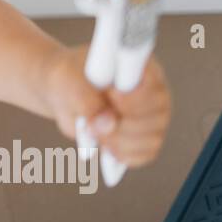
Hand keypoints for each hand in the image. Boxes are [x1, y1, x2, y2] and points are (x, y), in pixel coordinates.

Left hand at [43, 43, 171, 168]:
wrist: (66, 89)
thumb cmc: (70, 78)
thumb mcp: (71, 83)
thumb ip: (88, 101)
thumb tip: (109, 125)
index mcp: (142, 68)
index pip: (153, 86)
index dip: (134, 99)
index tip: (110, 97)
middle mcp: (155, 93)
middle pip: (156, 118)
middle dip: (121, 126)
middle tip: (91, 125)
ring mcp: (154, 118)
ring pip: (150, 140)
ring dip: (118, 142)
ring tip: (93, 132)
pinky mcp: (146, 138)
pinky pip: (144, 154)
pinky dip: (123, 154)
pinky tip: (105, 145)